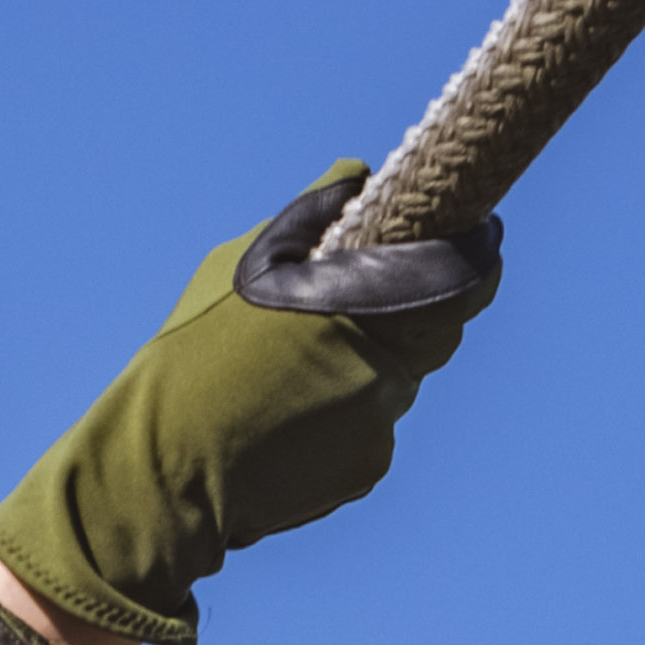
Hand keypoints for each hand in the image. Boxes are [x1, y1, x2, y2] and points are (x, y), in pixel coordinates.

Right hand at [0, 163, 503, 644]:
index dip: (476, 254)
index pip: (464, 275)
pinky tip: (284, 422)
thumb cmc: (194, 356)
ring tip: (287, 378)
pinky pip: (371, 430)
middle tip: (354, 304)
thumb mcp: (242, 263)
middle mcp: (386, 367)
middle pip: (431, 330)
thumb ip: (311, 218)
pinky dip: (341, 420)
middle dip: (406, 312)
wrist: (165, 470)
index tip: (479, 236)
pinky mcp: (368, 471)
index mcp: (360, 303)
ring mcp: (381, 424)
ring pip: (394, 382)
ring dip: (361, 369)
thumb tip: (359, 174)